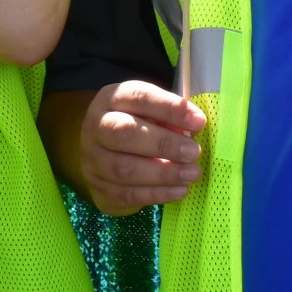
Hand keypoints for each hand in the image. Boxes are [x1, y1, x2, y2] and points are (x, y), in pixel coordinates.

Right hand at [78, 80, 206, 215]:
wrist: (108, 154)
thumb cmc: (140, 126)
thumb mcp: (153, 113)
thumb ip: (170, 118)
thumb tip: (193, 128)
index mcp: (111, 99)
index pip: (139, 97)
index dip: (170, 109)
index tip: (199, 121)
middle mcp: (95, 126)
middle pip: (124, 132)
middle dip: (164, 143)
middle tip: (194, 152)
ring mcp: (92, 159)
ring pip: (124, 169)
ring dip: (163, 173)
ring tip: (191, 174)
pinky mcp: (98, 187)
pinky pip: (126, 194)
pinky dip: (156, 194)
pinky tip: (179, 190)